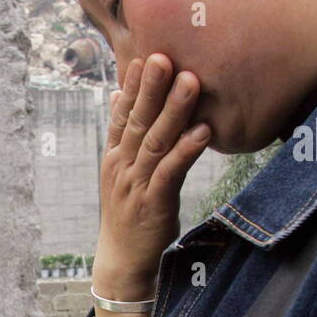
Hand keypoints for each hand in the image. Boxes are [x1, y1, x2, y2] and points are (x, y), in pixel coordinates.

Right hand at [92, 54, 210, 316]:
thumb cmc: (128, 214)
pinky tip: (202, 131)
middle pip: (137, 121)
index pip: (121, 114)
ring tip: (190, 81)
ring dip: (173, 111)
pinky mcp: (153, 204)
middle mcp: (121, 166)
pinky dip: (186, 150)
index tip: (145, 55)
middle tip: (165, 56)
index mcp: (114, 156)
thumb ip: (121, 135)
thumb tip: (115, 96)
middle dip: (151, 88)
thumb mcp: (120, 172)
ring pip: (155, 141)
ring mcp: (135, 184)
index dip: (133, 85)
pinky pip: (171, 172)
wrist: (122, 261)